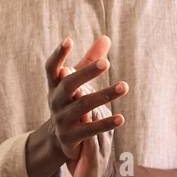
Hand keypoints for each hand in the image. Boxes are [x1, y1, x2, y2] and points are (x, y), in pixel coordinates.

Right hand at [43, 36, 126, 176]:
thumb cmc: (71, 102)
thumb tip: (106, 37)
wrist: (59, 139)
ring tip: (124, 86)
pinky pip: (90, 129)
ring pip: (83, 106)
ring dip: (104, 95)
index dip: (58, 55)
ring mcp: (62, 120)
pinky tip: (121, 118)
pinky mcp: (71, 137)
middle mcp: (55, 101)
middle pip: (69, 84)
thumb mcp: (77, 82)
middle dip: (87, 73)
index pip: (51, 68)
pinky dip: (105, 123)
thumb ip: (90, 60)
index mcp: (55, 86)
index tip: (68, 40)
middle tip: (106, 62)